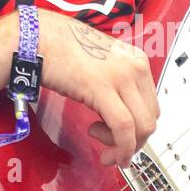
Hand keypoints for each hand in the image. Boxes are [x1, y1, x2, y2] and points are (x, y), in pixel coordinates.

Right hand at [36, 8, 159, 167]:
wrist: (38, 37)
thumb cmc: (63, 50)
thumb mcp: (102, 67)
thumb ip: (117, 87)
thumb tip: (121, 116)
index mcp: (137, 61)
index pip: (152, 107)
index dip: (139, 132)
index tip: (123, 142)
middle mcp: (135, 68)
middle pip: (150, 119)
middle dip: (134, 144)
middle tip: (114, 152)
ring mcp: (121, 77)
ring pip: (141, 127)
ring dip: (125, 148)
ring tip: (103, 148)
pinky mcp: (102, 88)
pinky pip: (123, 128)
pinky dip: (120, 148)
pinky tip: (106, 153)